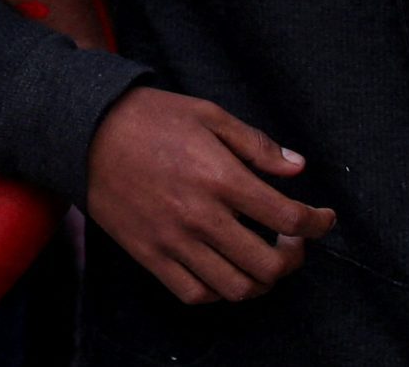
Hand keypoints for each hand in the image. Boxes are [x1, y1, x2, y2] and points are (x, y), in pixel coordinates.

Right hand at [84, 87, 336, 304]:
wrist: (84, 132)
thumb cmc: (148, 118)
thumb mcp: (208, 114)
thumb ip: (256, 144)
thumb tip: (297, 169)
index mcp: (220, 177)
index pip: (287, 217)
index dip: (317, 223)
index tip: (324, 218)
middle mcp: (200, 216)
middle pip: (268, 265)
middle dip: (294, 258)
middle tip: (293, 243)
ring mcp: (173, 241)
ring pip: (236, 287)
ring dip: (261, 280)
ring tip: (262, 261)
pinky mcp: (149, 254)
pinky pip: (194, 293)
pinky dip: (219, 291)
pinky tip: (224, 269)